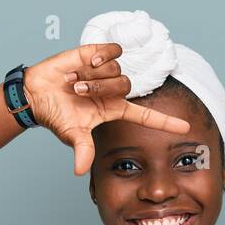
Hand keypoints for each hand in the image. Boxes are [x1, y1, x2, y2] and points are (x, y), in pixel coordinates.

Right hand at [21, 42, 190, 175]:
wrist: (37, 93)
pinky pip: (112, 52)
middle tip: (78, 92)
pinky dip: (98, 57)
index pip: (146, 117)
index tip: (187, 128)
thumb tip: (79, 171)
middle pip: (126, 85)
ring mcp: (107, 72)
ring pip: (117, 68)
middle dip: (99, 89)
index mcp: (114, 110)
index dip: (166, 122)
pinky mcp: (97, 54)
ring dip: (92, 75)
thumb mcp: (72, 134)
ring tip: (74, 80)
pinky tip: (84, 63)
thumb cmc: (56, 115)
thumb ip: (82, 150)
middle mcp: (114, 91)